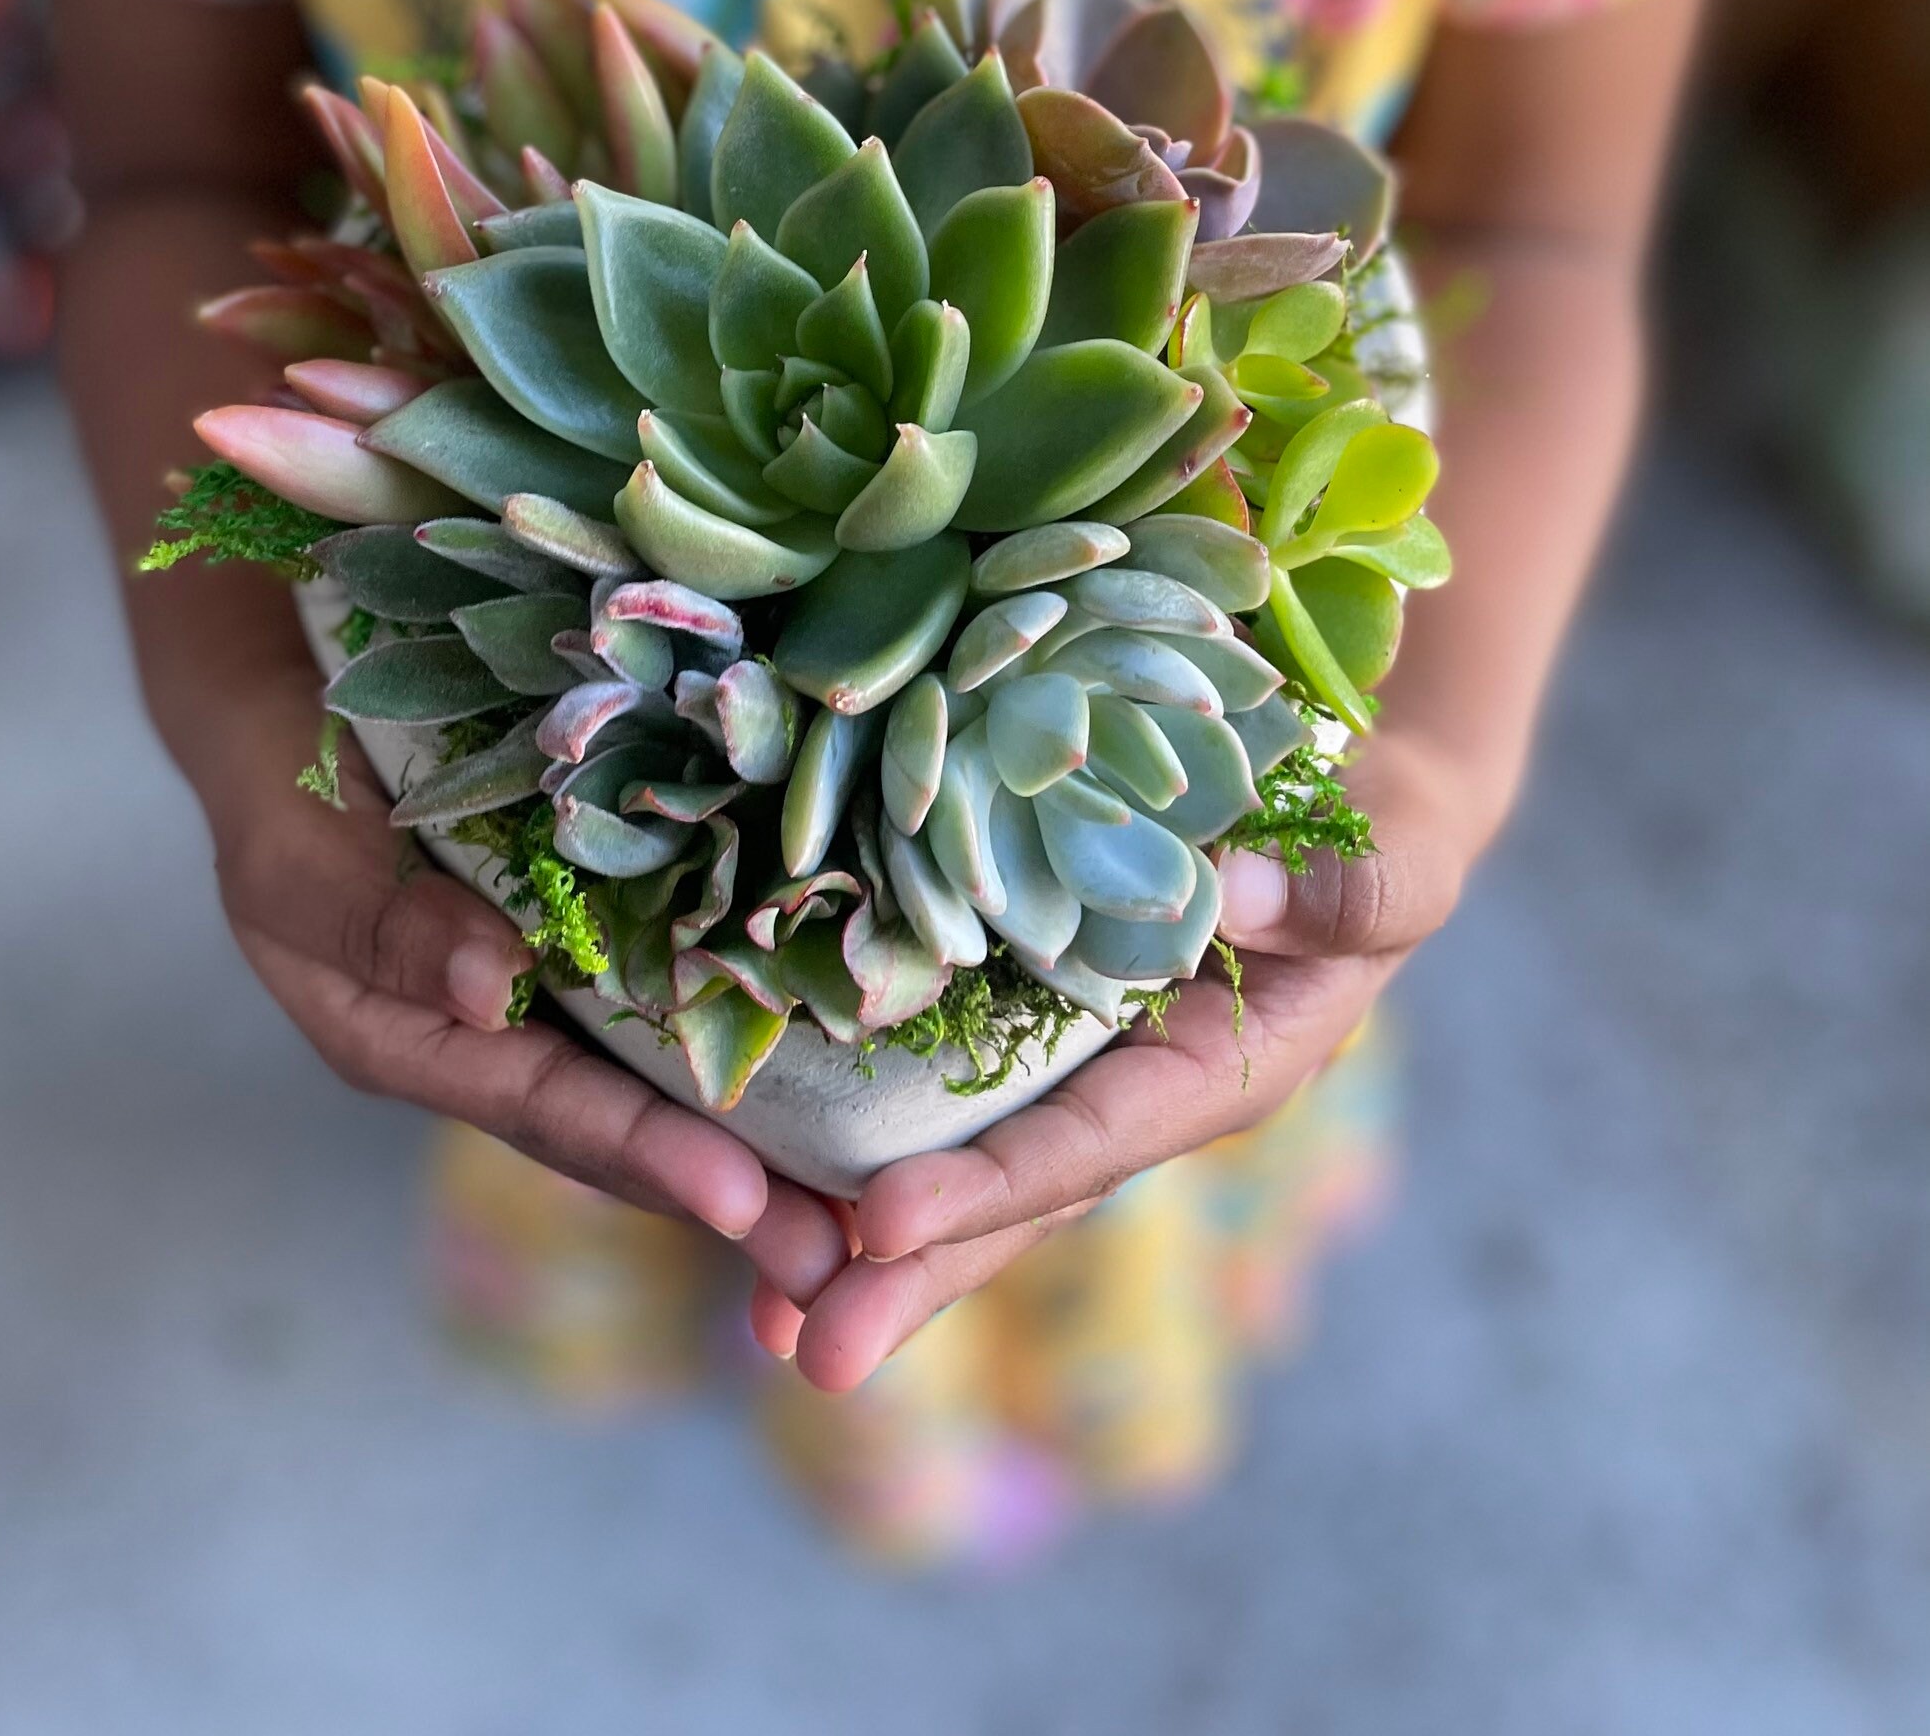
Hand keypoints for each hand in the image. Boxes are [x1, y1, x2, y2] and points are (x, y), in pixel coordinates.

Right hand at [179, 657, 850, 1307]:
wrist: (282, 709)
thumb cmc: (277, 786)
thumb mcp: (299, 857)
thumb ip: (384, 925)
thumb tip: (492, 991)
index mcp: (415, 1044)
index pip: (549, 1110)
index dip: (648, 1154)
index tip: (746, 1200)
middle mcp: (489, 1040)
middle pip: (619, 1132)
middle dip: (732, 1198)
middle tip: (845, 1261)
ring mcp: (538, 1000)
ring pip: (653, 1086)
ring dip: (755, 1144)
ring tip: (863, 1211)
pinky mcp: (581, 942)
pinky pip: (667, 1001)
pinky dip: (737, 1038)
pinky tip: (828, 1058)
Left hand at [755, 727, 1480, 1387]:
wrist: (1348, 810)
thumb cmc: (1384, 840)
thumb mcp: (1395, 863)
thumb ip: (1336, 893)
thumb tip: (1231, 892)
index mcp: (1214, 1078)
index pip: (1090, 1143)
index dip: (990, 1185)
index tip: (880, 1223)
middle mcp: (1130, 1092)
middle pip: (1008, 1197)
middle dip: (907, 1273)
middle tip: (802, 1344)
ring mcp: (1071, 1060)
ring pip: (960, 1159)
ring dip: (860, 1233)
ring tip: (759, 1310)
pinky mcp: (1023, 1010)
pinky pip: (935, 1076)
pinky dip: (854, 1126)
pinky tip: (761, 1172)